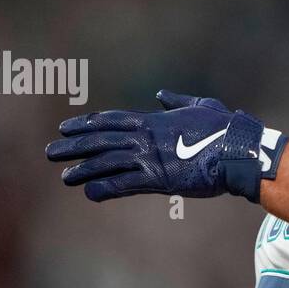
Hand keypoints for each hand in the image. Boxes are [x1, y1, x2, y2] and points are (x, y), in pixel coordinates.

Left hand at [45, 91, 287, 202]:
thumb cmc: (224, 127)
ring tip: (65, 177)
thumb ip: (177, 101)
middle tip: (51, 152)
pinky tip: (90, 193)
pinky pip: (125, 184)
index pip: (110, 120)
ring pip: (107, 162)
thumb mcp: (200, 105)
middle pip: (100, 140)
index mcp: (153, 120)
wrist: (237, 150)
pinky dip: (106, 188)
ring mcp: (150, 158)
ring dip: (84, 170)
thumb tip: (161, 94)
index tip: (65, 128)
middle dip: (74, 146)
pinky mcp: (159, 178)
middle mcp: (145, 137)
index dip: (86, 124)